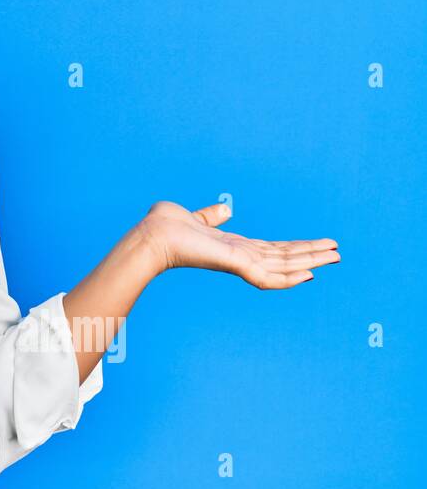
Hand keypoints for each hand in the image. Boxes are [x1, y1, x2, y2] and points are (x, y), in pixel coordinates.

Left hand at [139, 200, 339, 289]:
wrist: (150, 234)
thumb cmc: (165, 226)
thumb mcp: (196, 218)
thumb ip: (212, 217)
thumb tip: (225, 210)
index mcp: (232, 246)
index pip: (271, 249)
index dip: (295, 248)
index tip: (317, 245)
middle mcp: (239, 256)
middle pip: (284, 257)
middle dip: (311, 254)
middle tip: (338, 252)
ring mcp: (238, 262)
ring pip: (283, 266)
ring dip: (310, 262)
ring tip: (335, 257)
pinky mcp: (235, 264)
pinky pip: (268, 276)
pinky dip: (289, 278)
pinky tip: (310, 274)